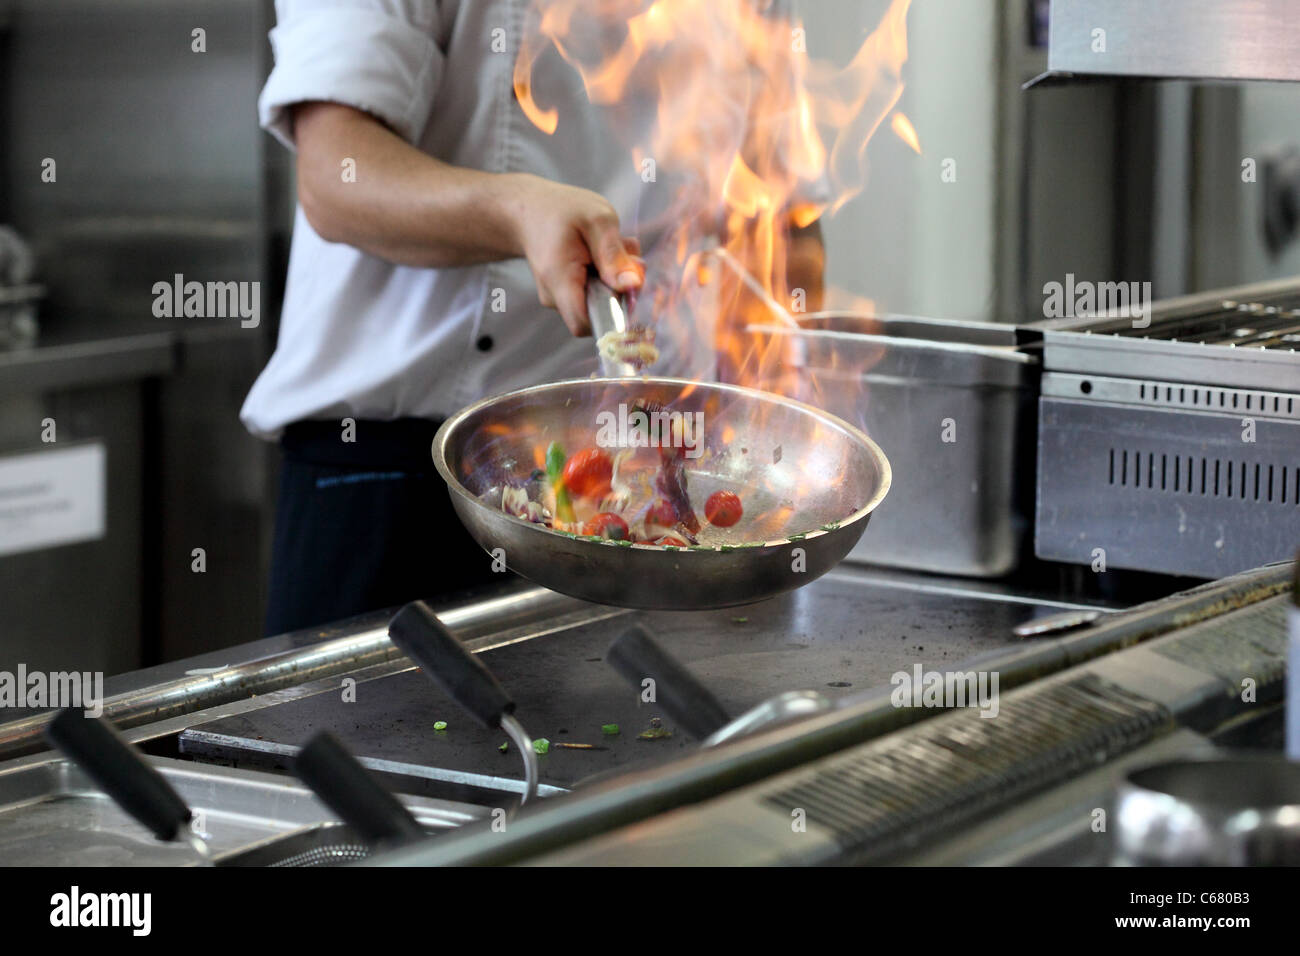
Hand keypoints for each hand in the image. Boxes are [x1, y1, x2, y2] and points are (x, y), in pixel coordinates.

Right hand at [503, 174, 643, 334]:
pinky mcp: (567, 295)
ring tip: (610, 245)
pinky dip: (607, 275)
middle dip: (621, 286)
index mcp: (559, 280)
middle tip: (624, 251)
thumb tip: (633, 285)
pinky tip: (602, 252)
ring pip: (601, 302)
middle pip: (599, 312)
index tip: (627, 285)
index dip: (612, 314)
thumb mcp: (597, 220)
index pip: (585, 323)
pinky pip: (595, 294)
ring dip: (616, 276)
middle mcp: (555, 297)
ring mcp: (559, 299)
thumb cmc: (561, 210)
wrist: (528, 210)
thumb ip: (614, 254)